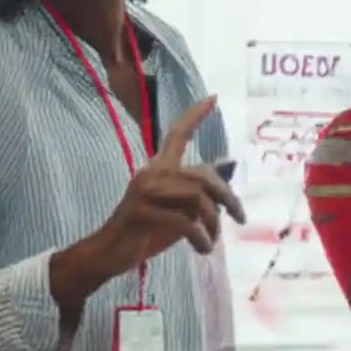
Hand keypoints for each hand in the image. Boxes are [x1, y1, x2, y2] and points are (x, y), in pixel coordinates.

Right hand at [91, 95, 246, 277]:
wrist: (109, 253)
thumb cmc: (145, 231)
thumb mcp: (178, 209)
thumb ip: (199, 190)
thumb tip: (229, 165)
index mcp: (158, 168)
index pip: (178, 134)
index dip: (195, 115)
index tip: (214, 97)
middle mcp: (151, 173)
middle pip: (201, 175)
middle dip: (227, 196)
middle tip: (240, 217)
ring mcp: (145, 192)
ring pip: (196, 197)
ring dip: (212, 222)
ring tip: (213, 240)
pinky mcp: (142, 213)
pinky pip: (184, 221)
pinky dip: (200, 237)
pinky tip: (203, 249)